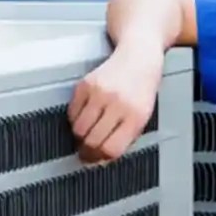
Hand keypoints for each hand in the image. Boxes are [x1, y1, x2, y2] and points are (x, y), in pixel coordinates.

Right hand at [67, 46, 164, 163]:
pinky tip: (83, 116)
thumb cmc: (142, 87)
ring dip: (80, 136)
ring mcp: (100, 93)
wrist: (139, 56)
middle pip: (93, 140)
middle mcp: (118, 104)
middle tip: (85, 151)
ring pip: (79, 129)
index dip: (101, 158)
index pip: (112, 149)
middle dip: (87, 151)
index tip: (96, 160)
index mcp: (136, 116)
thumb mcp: (143, 115)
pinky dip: (75, 119)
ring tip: (85, 133)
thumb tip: (101, 157)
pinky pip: (72, 112)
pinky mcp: (86, 84)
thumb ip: (125, 136)